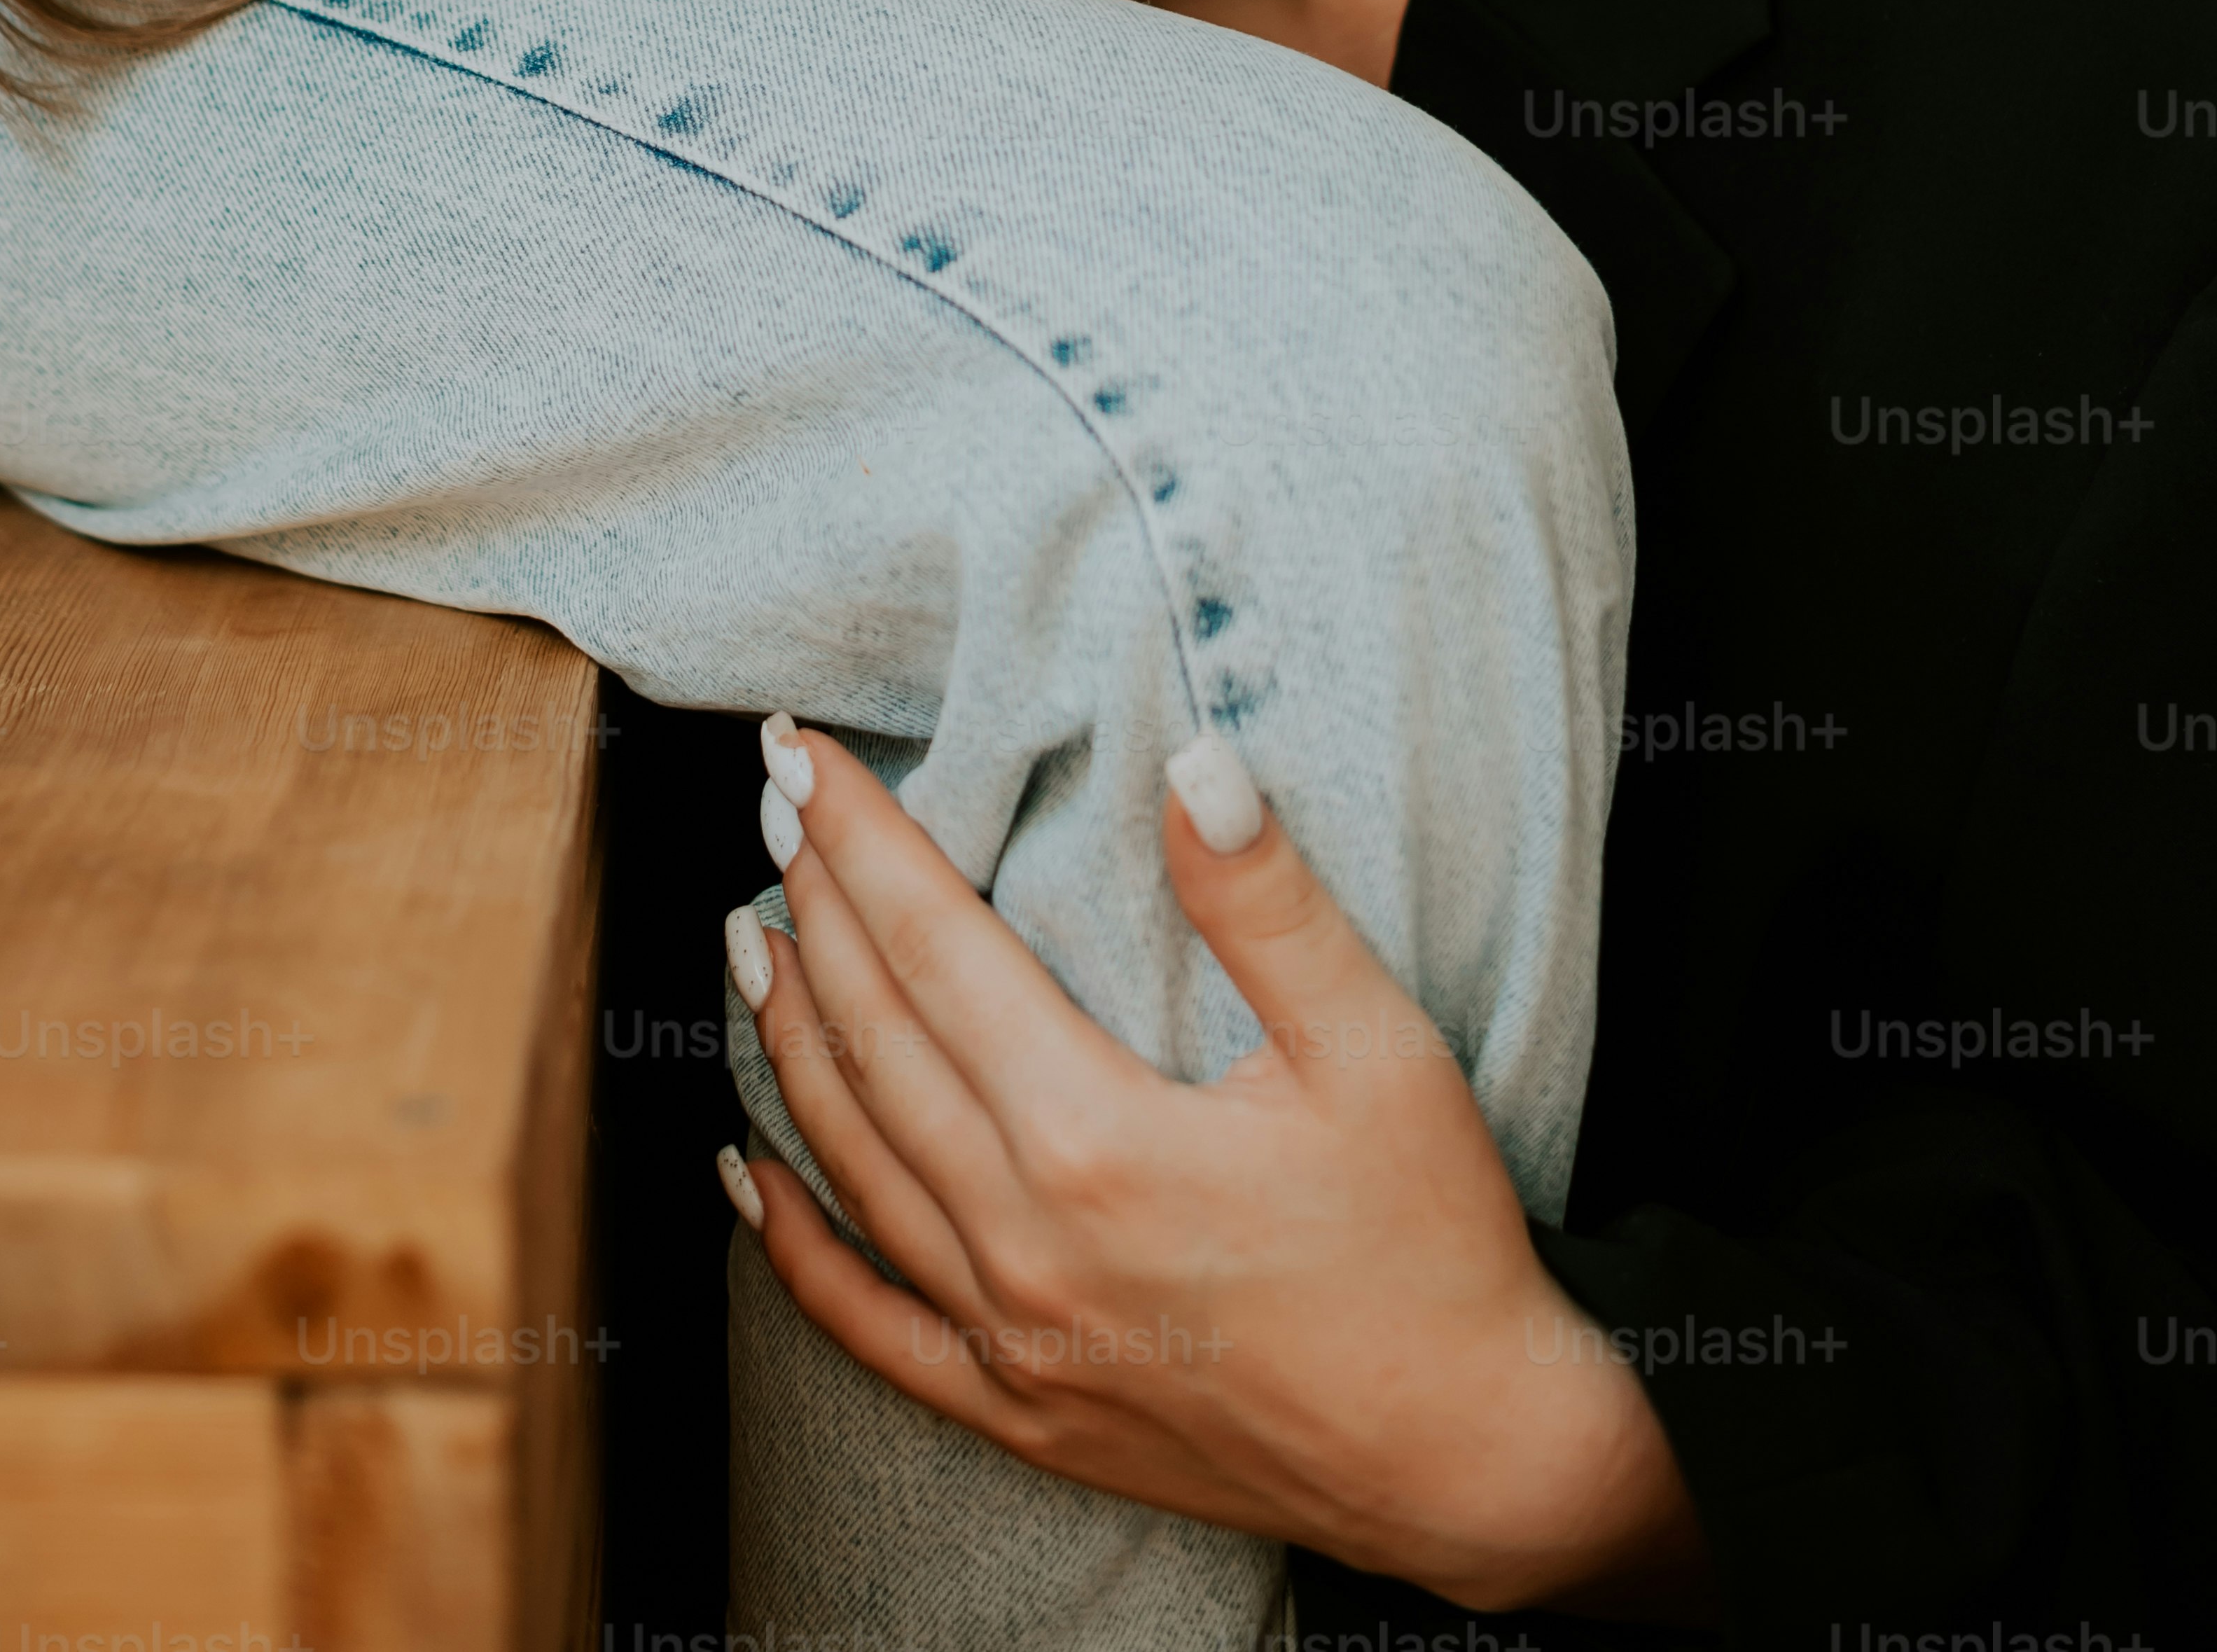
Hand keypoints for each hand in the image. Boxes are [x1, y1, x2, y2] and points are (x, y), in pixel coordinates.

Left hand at [724, 721, 1708, 1616]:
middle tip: (768, 805)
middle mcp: (1026, 1242)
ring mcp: (1014, 1338)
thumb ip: (1268, 904)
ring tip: (751, 938)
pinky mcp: (1024, 1411)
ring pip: (855, 1160)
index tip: (802, 753)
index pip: (936, 945)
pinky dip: (794, 1245)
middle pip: (877, 1037)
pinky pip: (869, 1324)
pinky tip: (745, 1179)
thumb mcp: (1377, 1050)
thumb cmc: (1432, 1249)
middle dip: (813, 904)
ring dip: (789, 1040)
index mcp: (1095, 1139)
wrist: (1471, 1463)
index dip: (863, 839)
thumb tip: (1196, 763)